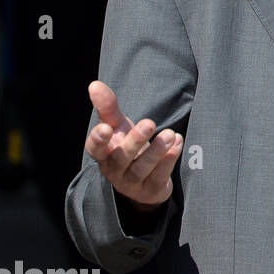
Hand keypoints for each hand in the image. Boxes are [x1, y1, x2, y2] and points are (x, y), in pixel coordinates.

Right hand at [84, 80, 182, 210]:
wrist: (144, 181)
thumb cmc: (126, 146)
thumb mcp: (117, 127)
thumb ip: (108, 108)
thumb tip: (94, 84)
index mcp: (103, 154)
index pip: (95, 149)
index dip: (99, 140)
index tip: (106, 128)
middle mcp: (114, 170)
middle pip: (122, 156)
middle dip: (135, 140)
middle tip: (149, 123)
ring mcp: (132, 182)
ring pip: (142, 168)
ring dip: (157, 150)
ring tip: (171, 134)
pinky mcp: (151, 190)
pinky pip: (160, 176)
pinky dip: (169, 160)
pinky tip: (178, 143)